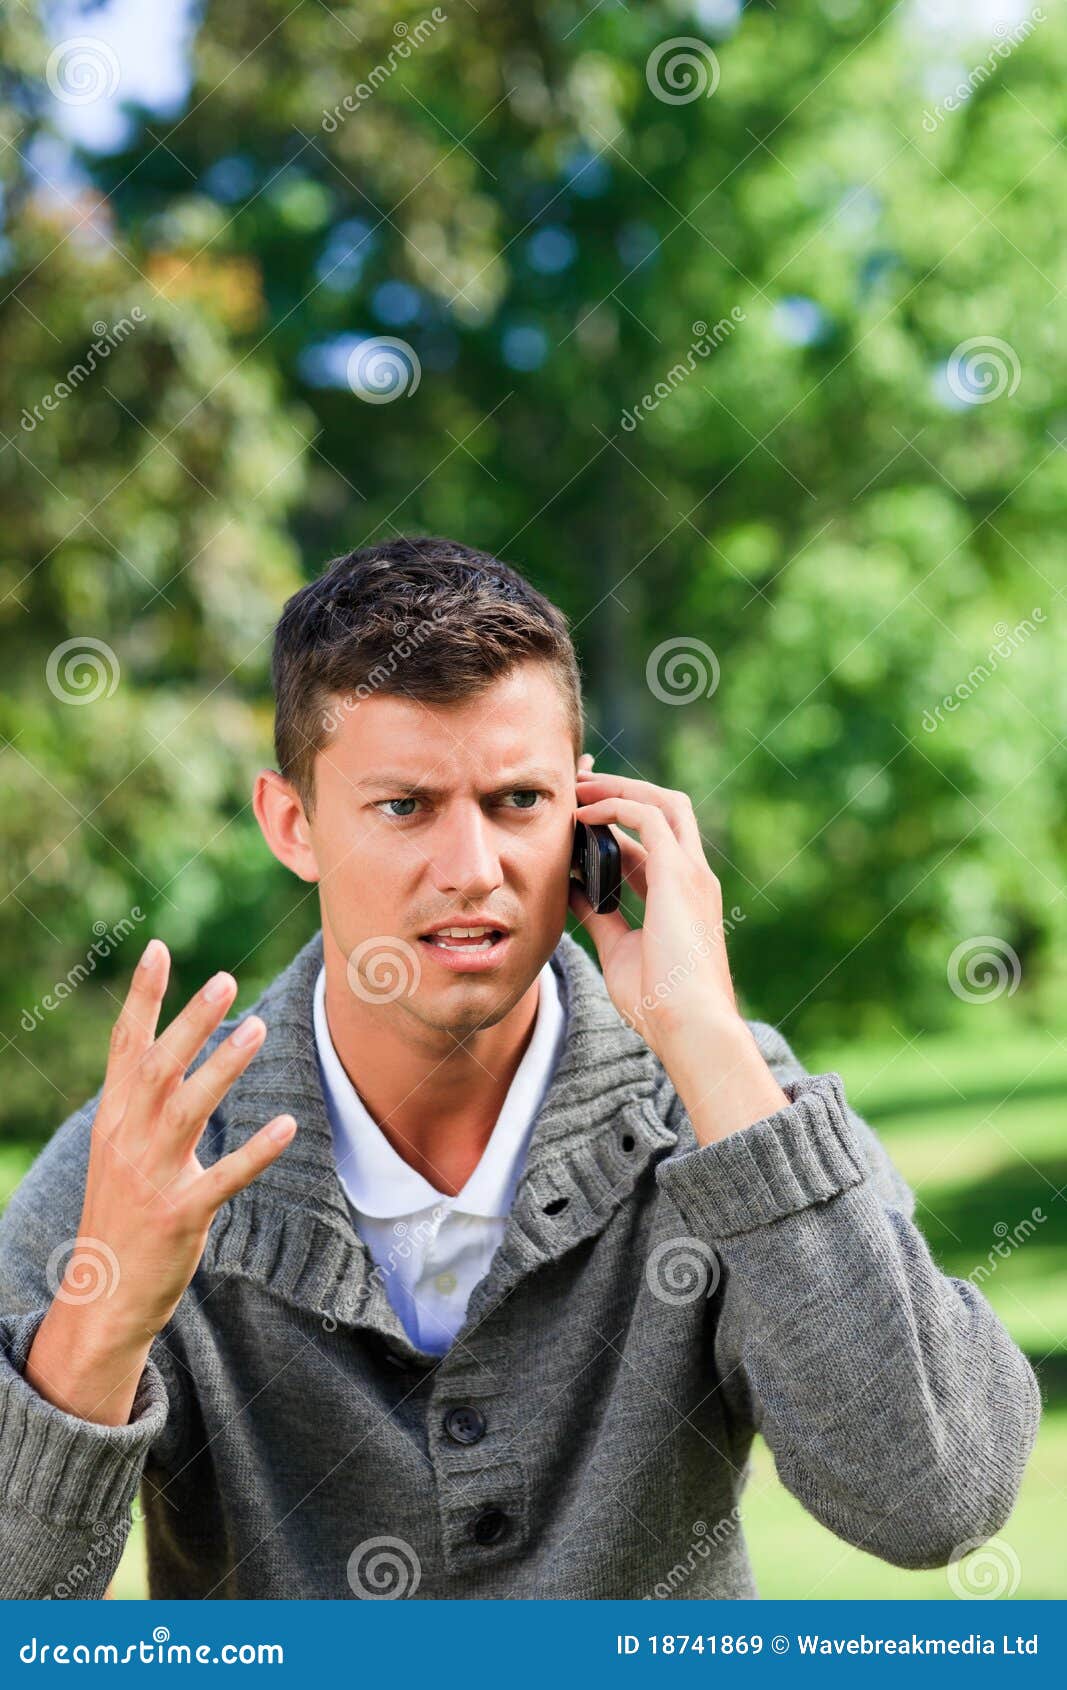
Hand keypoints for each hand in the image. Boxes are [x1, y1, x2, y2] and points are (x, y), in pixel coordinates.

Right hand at [62, 939, 297, 1346]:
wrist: (103, 1295)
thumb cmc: (123, 1214)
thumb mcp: (121, 1150)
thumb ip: (142, 1102)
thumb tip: (167, 1048)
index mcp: (113, 1120)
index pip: (125, 1046)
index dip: (142, 997)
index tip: (158, 948)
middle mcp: (126, 1140)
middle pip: (156, 1067)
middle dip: (190, 1021)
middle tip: (225, 979)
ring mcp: (150, 1178)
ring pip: (186, 1110)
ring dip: (223, 1067)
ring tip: (258, 1027)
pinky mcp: (179, 1215)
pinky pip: (223, 1177)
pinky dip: (255, 1151)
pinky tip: (287, 1126)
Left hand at [569, 757, 740, 1062]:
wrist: (688, 1026)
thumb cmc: (658, 1003)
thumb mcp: (618, 950)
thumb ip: (599, 916)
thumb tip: (570, 890)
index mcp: (682, 896)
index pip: (651, 844)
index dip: (615, 824)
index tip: (576, 817)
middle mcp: (694, 877)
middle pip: (665, 808)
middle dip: (622, 789)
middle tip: (578, 783)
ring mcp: (692, 872)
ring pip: (662, 802)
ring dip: (618, 788)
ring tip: (577, 786)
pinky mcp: (681, 874)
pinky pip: (648, 816)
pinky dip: (615, 806)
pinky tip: (583, 814)